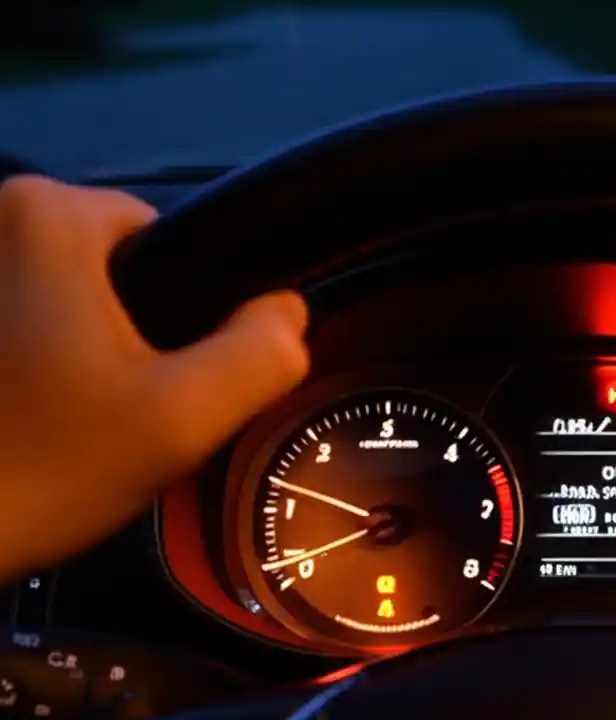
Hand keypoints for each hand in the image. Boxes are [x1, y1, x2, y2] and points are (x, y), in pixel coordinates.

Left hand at [0, 176, 308, 580]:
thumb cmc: (42, 469)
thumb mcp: (179, 421)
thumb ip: (259, 357)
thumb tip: (288, 312)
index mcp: (49, 212)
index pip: (169, 240)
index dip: (187, 316)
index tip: (161, 383)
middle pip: (116, 267)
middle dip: (131, 333)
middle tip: (119, 413)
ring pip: (68, 296)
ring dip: (81, 352)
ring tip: (72, 423)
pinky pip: (25, 321)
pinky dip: (38, 365)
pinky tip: (32, 420)